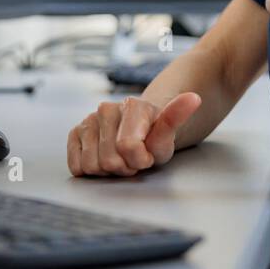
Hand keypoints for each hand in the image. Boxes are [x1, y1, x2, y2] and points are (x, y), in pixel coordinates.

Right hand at [67, 91, 200, 176]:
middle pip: (109, 161)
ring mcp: (88, 120)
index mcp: (132, 105)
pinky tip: (103, 158)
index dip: (140, 161)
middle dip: (124, 167)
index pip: (128, 148)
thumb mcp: (170, 134)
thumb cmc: (155, 137)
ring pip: (92, 166)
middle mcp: (107, 108)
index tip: (147, 156)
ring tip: (120, 158)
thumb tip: (194, 98)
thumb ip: (177, 116)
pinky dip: (91, 170)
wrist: (140, 133)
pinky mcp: (75, 133)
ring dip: (108, 171)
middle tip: (133, 159)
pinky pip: (76, 166)